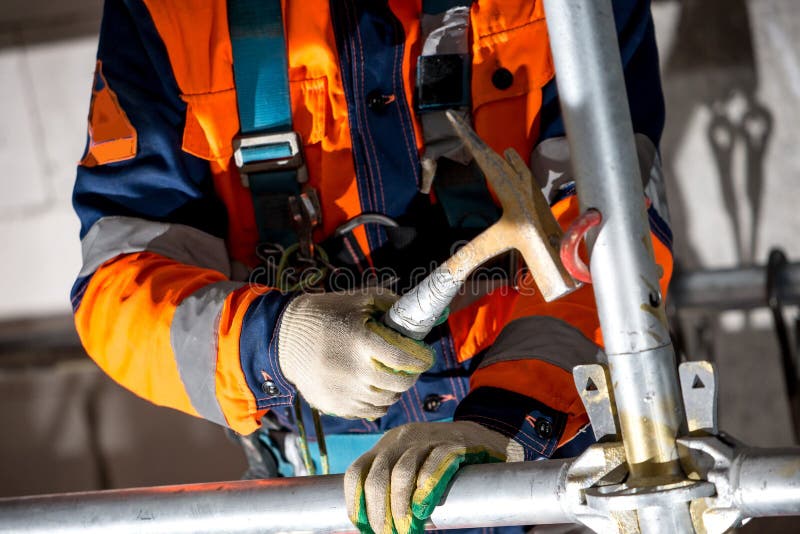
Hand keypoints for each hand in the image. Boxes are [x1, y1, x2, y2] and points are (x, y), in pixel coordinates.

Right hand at [278, 289, 433, 418]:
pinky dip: (378, 403)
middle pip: (399, 384)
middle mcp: (354, 371)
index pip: (404, 359)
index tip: (425, 355)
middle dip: (411, 375)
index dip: (421, 359)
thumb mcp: (359, 299)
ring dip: (395, 390)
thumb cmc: (325, 314)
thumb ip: (391, 304)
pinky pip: (369, 412)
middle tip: (410, 367)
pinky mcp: (335, 406)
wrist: (283, 338)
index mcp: (361, 341)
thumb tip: (423, 313)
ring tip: (391, 377)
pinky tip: (374, 388)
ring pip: (387, 401)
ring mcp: (344, 392)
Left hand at [344, 421, 522, 533]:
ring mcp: (427, 438)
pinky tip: (423, 508)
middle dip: (378, 511)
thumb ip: (395, 489)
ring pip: (403, 471)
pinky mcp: (454, 443)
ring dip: (400, 506)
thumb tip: (381, 527)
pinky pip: (435, 464)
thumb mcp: (412, 468)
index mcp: (387, 445)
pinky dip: (426, 488)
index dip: (355, 501)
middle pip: (378, 476)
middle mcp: (402, 438)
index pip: (357, 471)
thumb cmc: (443, 463)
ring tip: (405, 528)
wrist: (485, 439)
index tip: (362, 526)